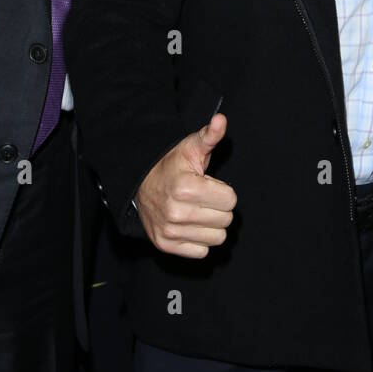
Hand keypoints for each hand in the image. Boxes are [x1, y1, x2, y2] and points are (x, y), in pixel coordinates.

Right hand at [134, 114, 234, 256]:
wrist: (141, 185)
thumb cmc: (172, 166)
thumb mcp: (191, 147)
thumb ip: (210, 136)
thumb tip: (221, 120)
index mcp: (186, 187)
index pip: (231, 200)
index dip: (223, 191)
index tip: (209, 185)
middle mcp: (176, 212)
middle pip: (226, 220)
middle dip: (219, 208)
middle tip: (204, 199)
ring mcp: (170, 231)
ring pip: (217, 238)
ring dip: (212, 225)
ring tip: (198, 211)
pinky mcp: (166, 245)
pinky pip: (202, 251)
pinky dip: (200, 240)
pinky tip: (190, 225)